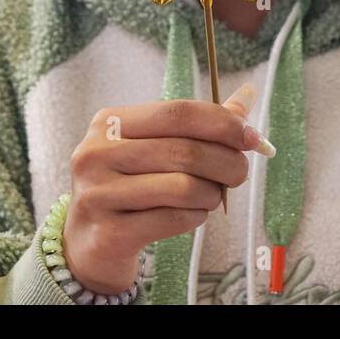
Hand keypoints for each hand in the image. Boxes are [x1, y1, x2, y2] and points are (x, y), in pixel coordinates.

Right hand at [61, 83, 272, 294]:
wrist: (88, 242)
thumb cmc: (129, 186)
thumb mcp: (154, 146)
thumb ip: (198, 124)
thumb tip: (248, 96)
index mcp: (109, 122)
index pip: (178, 112)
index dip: (222, 123)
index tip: (251, 137)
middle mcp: (97, 153)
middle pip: (185, 150)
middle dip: (226, 162)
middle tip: (238, 174)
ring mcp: (98, 194)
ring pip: (183, 187)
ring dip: (211, 194)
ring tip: (209, 197)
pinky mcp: (109, 232)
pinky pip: (174, 219)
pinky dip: (195, 217)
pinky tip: (191, 215)